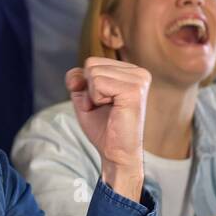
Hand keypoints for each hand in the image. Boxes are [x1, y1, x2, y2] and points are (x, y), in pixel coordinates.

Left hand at [65, 58, 149, 200]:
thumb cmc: (103, 127)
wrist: (115, 152)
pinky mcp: (134, 90)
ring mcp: (138, 80)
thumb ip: (77, 79)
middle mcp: (139, 72)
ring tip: (107, 110)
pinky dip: (96, 98)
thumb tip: (77, 76)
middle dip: (88, 90)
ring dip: (92, 96)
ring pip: (93, 73)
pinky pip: (98, 82)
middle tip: (104, 108)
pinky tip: (111, 110)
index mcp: (130, 71)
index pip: (92, 62)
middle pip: (91, 64)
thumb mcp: (84, 97)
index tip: (101, 103)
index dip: (86, 85)